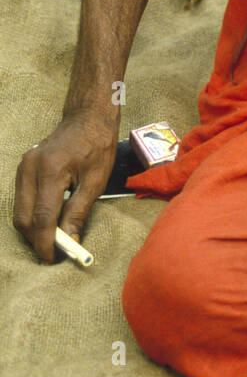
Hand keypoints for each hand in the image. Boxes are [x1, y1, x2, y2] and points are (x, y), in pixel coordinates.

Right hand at [13, 113, 117, 262]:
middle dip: (37, 240)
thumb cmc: (97, 144)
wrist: (87, 116)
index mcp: (50, 171)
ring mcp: (23, 167)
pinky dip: (31, 215)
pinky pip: (21, 200)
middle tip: (55, 252)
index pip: (41, 218)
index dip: (45, 243)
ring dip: (33, 229)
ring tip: (54, 238)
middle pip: (24, 218)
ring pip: (19, 211)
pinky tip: (48, 220)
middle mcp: (30, 169)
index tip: (53, 260)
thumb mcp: (95, 181)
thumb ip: (79, 212)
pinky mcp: (23, 168)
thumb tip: (70, 241)